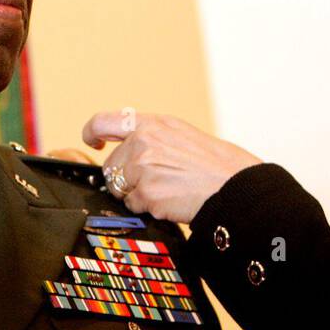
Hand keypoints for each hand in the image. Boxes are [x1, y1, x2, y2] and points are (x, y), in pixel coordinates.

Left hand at [80, 110, 261, 222]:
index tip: (92, 141)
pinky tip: (171, 201)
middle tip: (157, 181)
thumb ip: (153, 138)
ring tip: (168, 190)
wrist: (237, 188)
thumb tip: (130, 150)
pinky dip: (148, 208)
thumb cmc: (219, 166)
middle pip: (110, 166)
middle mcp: (143, 141)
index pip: (105, 121)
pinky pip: (133, 205)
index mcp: (153, 124)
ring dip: (137, 194)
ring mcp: (142, 167)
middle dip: (125, 177)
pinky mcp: (145, 193)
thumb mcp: (183, 136)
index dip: (92, 132)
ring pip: (119, 188)